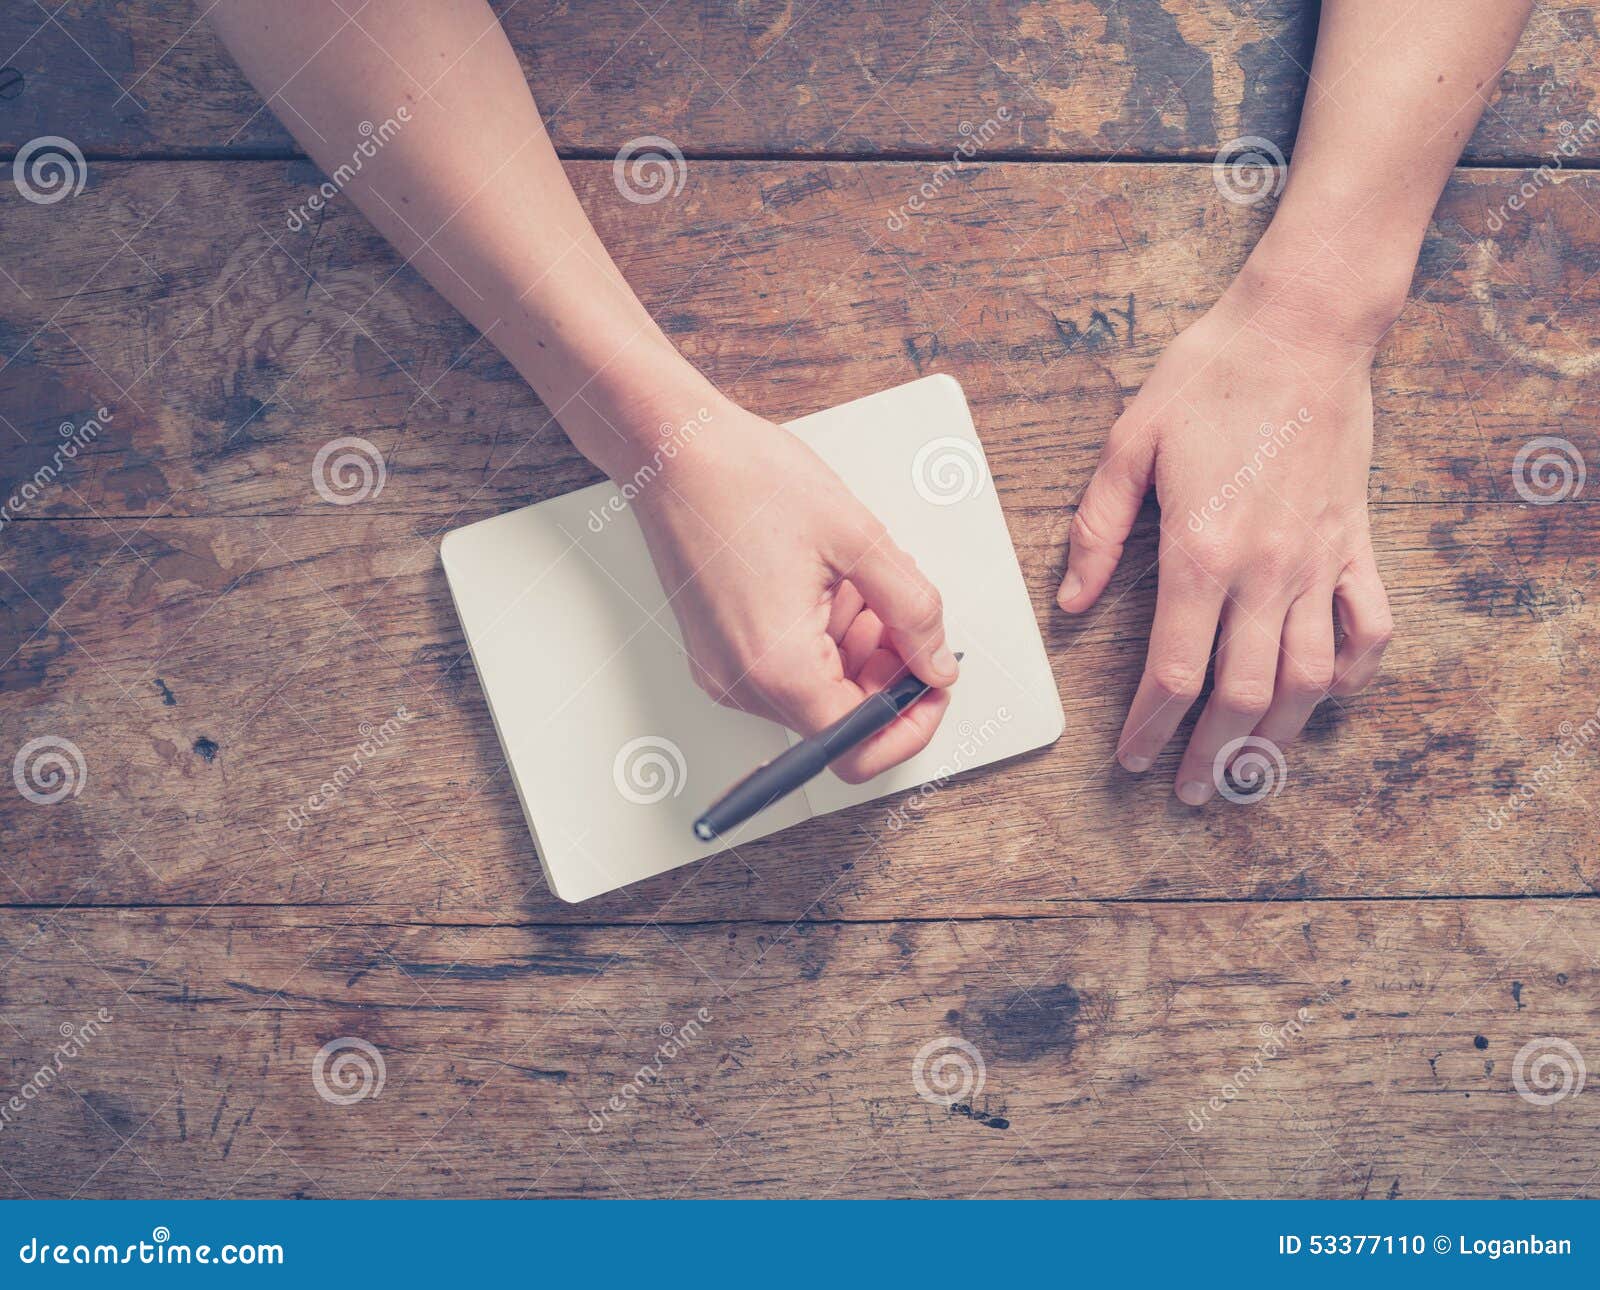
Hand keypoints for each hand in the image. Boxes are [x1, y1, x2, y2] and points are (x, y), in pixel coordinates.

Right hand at [626, 398, 958, 783]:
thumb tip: (938, 663)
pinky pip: (786, 670)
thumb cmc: (747, 480)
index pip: (859, 746)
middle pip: (839, 719)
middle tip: (899, 608)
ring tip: (855, 581)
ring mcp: (724, 672)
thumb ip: (914, 611)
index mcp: (779, 667)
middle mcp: (743, 684)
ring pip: (817, 693)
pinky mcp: (717, 654)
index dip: (910, 719)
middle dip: (886, 671)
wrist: (675, 449)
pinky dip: (822, 639)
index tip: (932, 682)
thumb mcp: (859, 539)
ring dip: (856, 649)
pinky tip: (825, 585)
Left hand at [1056, 279, 1393, 803]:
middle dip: (1210, 753)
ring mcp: (1319, 561)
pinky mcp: (1355, 544)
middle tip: (1186, 788)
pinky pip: (1369, 627)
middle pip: (1242, 693)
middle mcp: (1266, 570)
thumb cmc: (1209, 378)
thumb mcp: (1127, 443)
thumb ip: (1095, 530)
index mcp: (1200, 551)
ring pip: (1309, 677)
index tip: (1133, 758)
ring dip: (1278, 734)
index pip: (1173, 669)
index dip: (1150, 726)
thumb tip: (1070, 602)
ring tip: (1249, 769)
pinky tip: (1328, 695)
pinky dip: (1354, 672)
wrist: (1302, 328)